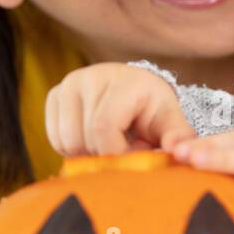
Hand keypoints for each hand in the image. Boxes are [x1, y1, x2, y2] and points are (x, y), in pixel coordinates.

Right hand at [45, 63, 194, 156]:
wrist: (134, 91)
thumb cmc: (153, 110)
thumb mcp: (170, 122)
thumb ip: (178, 138)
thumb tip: (179, 153)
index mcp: (124, 81)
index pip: (104, 127)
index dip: (115, 153)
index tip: (131, 157)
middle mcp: (92, 76)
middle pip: (84, 138)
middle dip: (103, 156)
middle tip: (123, 149)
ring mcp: (70, 83)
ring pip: (67, 141)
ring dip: (87, 154)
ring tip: (108, 144)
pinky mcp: (54, 94)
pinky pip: (55, 139)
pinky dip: (72, 150)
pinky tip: (92, 140)